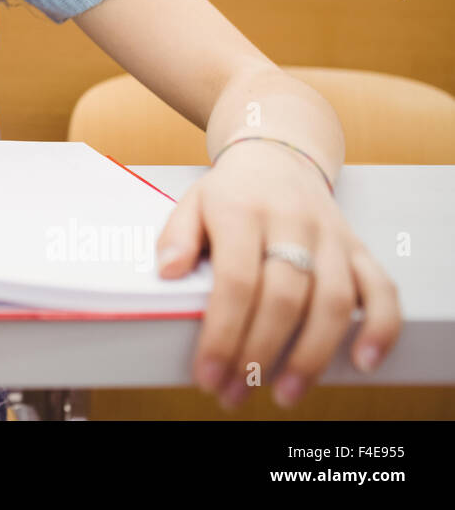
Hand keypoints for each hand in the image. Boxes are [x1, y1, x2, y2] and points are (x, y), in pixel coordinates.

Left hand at [156, 139, 401, 409]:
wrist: (278, 156)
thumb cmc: (231, 192)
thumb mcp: (192, 202)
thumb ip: (176, 236)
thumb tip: (167, 271)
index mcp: (243, 211)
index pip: (235, 281)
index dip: (223, 333)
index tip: (208, 374)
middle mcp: (291, 222)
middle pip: (284, 298)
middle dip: (259, 354)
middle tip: (236, 392)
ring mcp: (330, 236)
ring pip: (333, 300)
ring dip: (312, 355)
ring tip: (286, 392)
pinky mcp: (358, 248)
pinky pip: (382, 289)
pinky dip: (380, 328)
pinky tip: (361, 362)